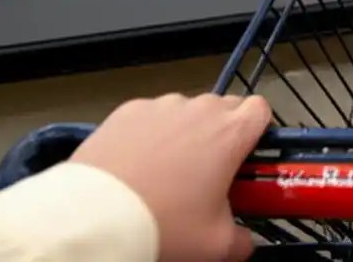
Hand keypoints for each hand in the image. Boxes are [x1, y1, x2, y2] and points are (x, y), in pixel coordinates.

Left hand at [71, 93, 272, 261]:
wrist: (91, 220)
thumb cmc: (163, 227)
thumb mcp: (215, 246)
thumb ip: (242, 240)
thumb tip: (244, 241)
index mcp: (230, 133)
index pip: (261, 108)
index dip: (256, 131)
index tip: (245, 158)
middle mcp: (198, 109)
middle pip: (224, 108)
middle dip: (221, 134)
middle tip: (207, 173)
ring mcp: (159, 106)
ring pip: (185, 111)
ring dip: (185, 132)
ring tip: (165, 172)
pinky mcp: (125, 111)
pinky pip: (150, 117)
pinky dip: (150, 134)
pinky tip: (135, 166)